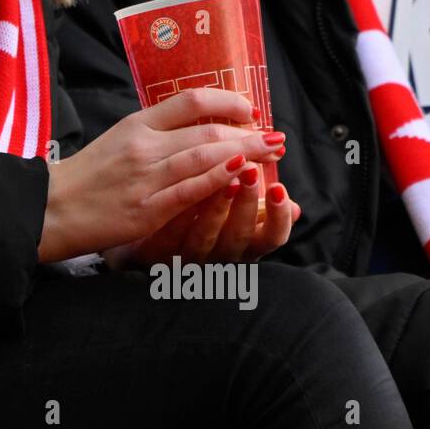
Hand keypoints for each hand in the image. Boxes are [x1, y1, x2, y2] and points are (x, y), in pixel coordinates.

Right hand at [37, 89, 285, 262]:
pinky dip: (220, 180)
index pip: (190, 100)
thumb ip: (156, 133)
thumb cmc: (87, 178)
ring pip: (204, 156)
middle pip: (206, 129)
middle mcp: (144, 145)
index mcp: (137, 124)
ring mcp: (146, 177)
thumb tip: (196, 126)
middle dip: (248, 133)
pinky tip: (244, 175)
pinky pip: (190, 190)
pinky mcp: (147, 209)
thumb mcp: (118, 141)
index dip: (227, 101)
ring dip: (245, 153)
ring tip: (272, 152)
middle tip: (277, 136)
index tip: (250, 109)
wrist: (51, 210)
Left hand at [110, 164, 301, 267]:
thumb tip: (297, 206)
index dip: (279, 217)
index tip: (279, 189)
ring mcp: (184, 257)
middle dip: (247, 202)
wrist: (132, 242)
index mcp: (241, 246)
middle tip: (251, 170)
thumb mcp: (229, 218)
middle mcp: (215, 256)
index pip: (270, 238)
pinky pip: (166, 234)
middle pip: (239, 236)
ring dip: (216, 205)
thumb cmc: (192, 222)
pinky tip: (180, 183)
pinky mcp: (153, 254)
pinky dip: (177, 211)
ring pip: (205, 236)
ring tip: (221, 174)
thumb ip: (256, 207)